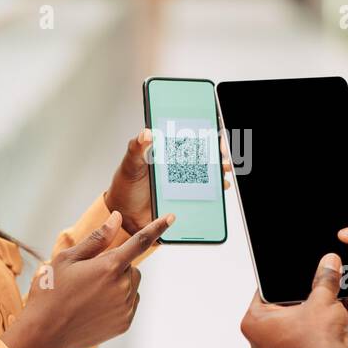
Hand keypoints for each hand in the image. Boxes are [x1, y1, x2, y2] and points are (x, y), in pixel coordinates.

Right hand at [3, 211, 173, 347]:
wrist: (44, 335)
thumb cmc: (51, 292)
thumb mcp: (67, 260)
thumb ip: (97, 239)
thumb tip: (117, 219)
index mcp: (109, 266)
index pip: (140, 241)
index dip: (157, 228)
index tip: (172, 217)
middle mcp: (123, 286)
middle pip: (131, 266)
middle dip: (117, 266)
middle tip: (89, 277)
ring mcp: (125, 307)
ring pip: (131, 285)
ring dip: (118, 284)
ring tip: (89, 295)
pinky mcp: (124, 323)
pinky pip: (129, 303)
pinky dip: (117, 301)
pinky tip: (94, 308)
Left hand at [104, 128, 231, 234]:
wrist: (124, 214)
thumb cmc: (126, 186)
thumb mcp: (130, 164)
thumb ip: (136, 148)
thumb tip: (147, 133)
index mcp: (167, 155)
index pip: (189, 141)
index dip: (203, 136)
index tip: (213, 133)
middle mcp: (178, 169)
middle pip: (203, 160)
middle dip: (217, 157)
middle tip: (223, 157)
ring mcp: (182, 186)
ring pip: (206, 180)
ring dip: (218, 179)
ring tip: (223, 180)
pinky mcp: (183, 203)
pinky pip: (200, 201)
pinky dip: (211, 200)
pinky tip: (214, 199)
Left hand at [240, 253, 347, 347]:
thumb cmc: (318, 344)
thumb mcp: (323, 299)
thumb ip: (324, 278)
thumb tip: (328, 264)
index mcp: (253, 323)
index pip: (265, 292)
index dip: (284, 282)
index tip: (297, 277)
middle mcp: (257, 344)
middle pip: (281, 310)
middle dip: (301, 301)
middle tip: (315, 294)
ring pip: (293, 328)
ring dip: (311, 318)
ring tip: (325, 312)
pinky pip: (302, 343)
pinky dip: (315, 335)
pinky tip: (329, 329)